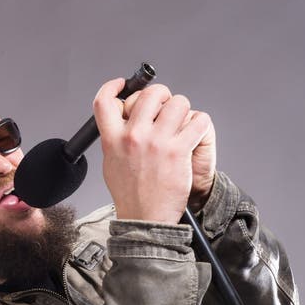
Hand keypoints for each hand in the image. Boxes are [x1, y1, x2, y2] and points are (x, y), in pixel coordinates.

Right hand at [93, 79, 215, 222]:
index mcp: (113, 139)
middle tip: (165, 106)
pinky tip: (194, 134)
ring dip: (182, 110)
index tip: (123, 84)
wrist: (144, 219)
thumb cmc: (130, 195)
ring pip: (178, 103)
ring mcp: (156, 143)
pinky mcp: (178, 151)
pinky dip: (199, 125)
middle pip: (150, 94)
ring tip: (181, 123)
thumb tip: (121, 120)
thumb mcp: (111, 163)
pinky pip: (197, 121)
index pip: (104, 101)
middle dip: (161, 96)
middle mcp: (133, 137)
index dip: (113, 86)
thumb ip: (115, 138)